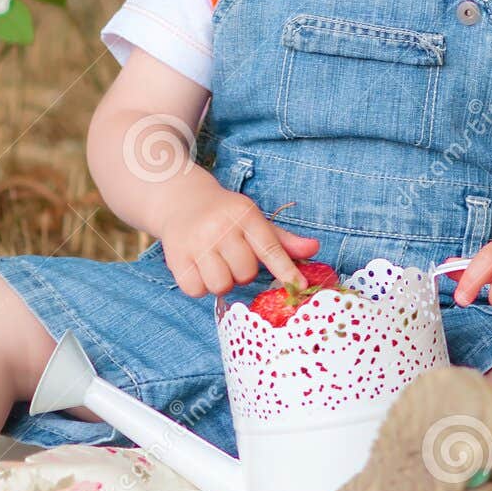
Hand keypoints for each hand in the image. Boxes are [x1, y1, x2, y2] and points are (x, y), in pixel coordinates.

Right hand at [157, 173, 319, 299]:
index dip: (287, 271)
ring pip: (221, 285)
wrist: (181, 200)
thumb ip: (282, 240)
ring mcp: (197, 243)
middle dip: (243, 272)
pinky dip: (200, 286)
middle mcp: (221, 228)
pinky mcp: (176, 258)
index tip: (300, 287)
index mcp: (244, 215)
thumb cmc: (225, 214)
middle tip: (233, 257)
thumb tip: (314, 248)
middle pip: (245, 273)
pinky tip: (198, 268)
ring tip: (216, 264)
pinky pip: (196, 290)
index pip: (270, 248)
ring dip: (222, 281)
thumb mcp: (254, 219)